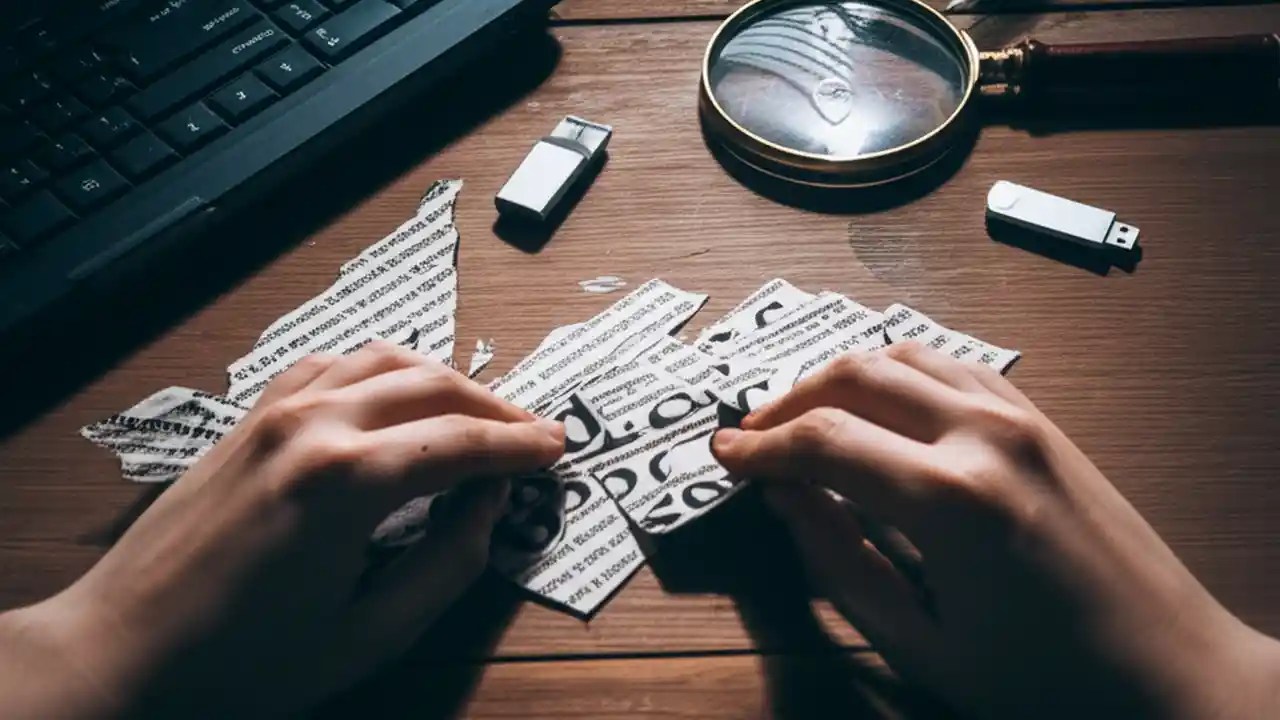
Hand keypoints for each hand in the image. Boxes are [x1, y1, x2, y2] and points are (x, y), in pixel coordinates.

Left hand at [0, 342, 564, 717]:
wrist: (123, 648)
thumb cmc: (242, 660)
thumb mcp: (366, 636)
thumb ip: (446, 567)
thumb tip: (487, 508)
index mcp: (345, 481)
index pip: (462, 442)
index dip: (520, 446)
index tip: (559, 449)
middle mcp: (312, 424)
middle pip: (433, 386)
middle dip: (496, 408)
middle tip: (535, 435)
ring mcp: (275, 410)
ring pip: (386, 360)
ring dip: (446, 380)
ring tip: (482, 415)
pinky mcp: (251, 415)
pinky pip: (335, 365)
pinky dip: (385, 370)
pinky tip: (401, 396)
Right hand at [714, 343, 1279, 718]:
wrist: (1170, 673)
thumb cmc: (1045, 679)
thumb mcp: (922, 643)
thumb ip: (840, 564)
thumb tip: (786, 502)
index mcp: (950, 499)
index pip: (823, 441)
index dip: (760, 448)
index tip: (724, 458)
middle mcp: (985, 435)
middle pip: (856, 375)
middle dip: (789, 401)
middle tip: (751, 436)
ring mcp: (1021, 418)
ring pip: (902, 354)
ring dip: (839, 377)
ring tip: (803, 417)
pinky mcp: (1043, 421)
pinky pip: (952, 365)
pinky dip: (897, 371)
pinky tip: (878, 405)